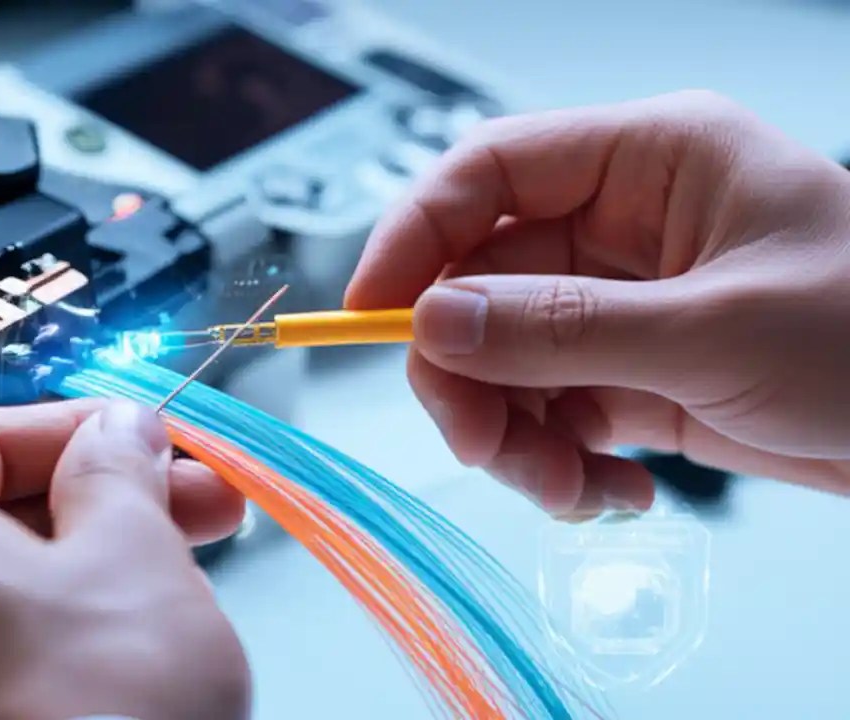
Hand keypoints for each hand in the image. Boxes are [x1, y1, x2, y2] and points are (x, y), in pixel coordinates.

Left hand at [0, 399, 249, 719]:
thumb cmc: (95, 707)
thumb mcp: (132, 550)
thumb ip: (118, 470)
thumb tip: (115, 435)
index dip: (74, 428)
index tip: (143, 436)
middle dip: (104, 495)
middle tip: (192, 496)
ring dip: (93, 557)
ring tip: (188, 559)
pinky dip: (62, 625)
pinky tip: (138, 630)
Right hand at [347, 90, 849, 518]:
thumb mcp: (716, 332)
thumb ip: (561, 329)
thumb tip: (431, 324)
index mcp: (648, 161)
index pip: (488, 174)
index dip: (413, 238)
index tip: (367, 317)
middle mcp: (623, 226)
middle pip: (479, 284)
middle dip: (468, 373)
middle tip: (480, 445)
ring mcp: (622, 303)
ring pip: (503, 359)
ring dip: (513, 434)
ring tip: (569, 489)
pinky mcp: (633, 371)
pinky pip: (549, 410)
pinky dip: (559, 462)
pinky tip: (616, 492)